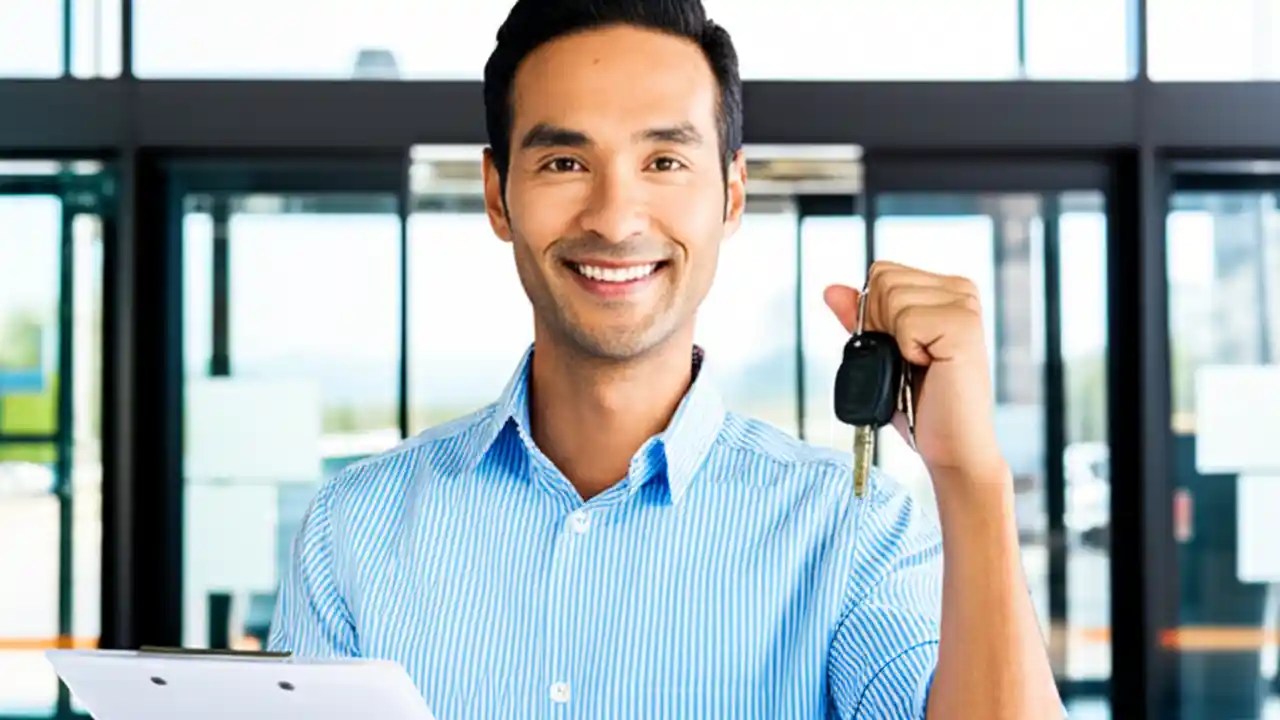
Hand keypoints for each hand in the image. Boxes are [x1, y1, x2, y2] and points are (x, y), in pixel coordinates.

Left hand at [824, 261, 1007, 482]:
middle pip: (883, 279)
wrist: (952, 447)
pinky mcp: (964, 325)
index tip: (896, 348)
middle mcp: (961, 290)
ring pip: (890, 296)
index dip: (873, 313)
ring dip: (893, 340)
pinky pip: (905, 320)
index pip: (882, 273)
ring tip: (921, 365)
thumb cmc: (922, 405)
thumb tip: (832, 289)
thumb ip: (860, 318)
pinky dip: (905, 350)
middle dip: (879, 324)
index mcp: (945, 290)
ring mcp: (965, 305)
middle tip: (908, 360)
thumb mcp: (882, 353)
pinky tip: (930, 367)